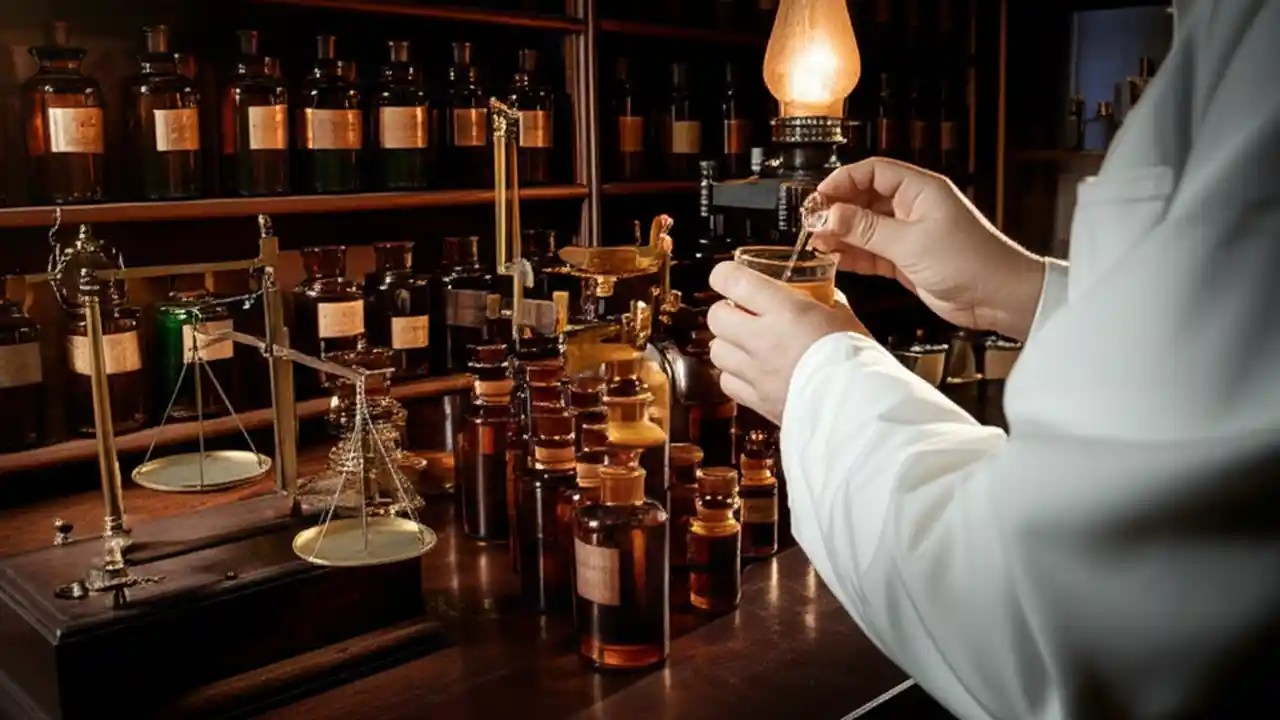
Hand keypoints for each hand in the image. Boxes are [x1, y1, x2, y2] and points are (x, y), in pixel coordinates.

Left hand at [707, 262, 866, 423]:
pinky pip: (727, 381)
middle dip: (726, 311)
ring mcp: (756, 371)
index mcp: (784, 310)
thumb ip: (823, 300)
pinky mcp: (757, 398)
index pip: (731, 280)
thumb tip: (817, 293)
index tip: (729, 276)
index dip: (725, 275)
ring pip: (716, 350)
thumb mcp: (843, 316)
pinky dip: (734, 374)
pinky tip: (752, 371)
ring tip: (748, 343)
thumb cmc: (857, 361)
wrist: (859, 407)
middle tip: (742, 313)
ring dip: (728, 343)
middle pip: (716, 316)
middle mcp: (762, 339)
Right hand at [811, 157, 1045, 340]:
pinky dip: (853, 255)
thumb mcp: (911, 243)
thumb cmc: (972, 262)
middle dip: (837, 209)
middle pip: (865, 199)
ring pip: (865, 227)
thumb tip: (832, 215)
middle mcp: (914, 208)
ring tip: (817, 243)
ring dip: (842, 234)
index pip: (873, 172)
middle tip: (813, 223)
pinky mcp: (907, 259)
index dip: (844, 180)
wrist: (999, 296)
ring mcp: (909, 234)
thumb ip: (867, 229)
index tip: (820, 196)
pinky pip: (872, 251)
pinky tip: (835, 258)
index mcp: (920, 190)